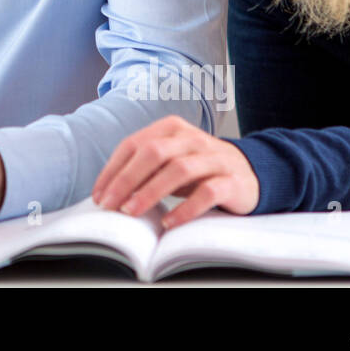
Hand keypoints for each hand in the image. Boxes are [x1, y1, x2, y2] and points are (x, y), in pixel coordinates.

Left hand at [91, 115, 259, 227]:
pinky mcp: (232, 181)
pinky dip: (186, 208)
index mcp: (171, 128)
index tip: (99, 195)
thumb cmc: (199, 169)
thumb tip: (107, 192)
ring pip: (179, 170)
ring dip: (151, 192)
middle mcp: (192, 138)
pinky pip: (207, 192)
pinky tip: (169, 222)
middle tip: (110, 205)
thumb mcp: (171, 161)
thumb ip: (145, 167)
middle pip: (154, 152)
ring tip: (132, 212)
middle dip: (127, 179)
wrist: (251, 173)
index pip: (134, 144)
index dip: (113, 170)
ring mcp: (214, 158)